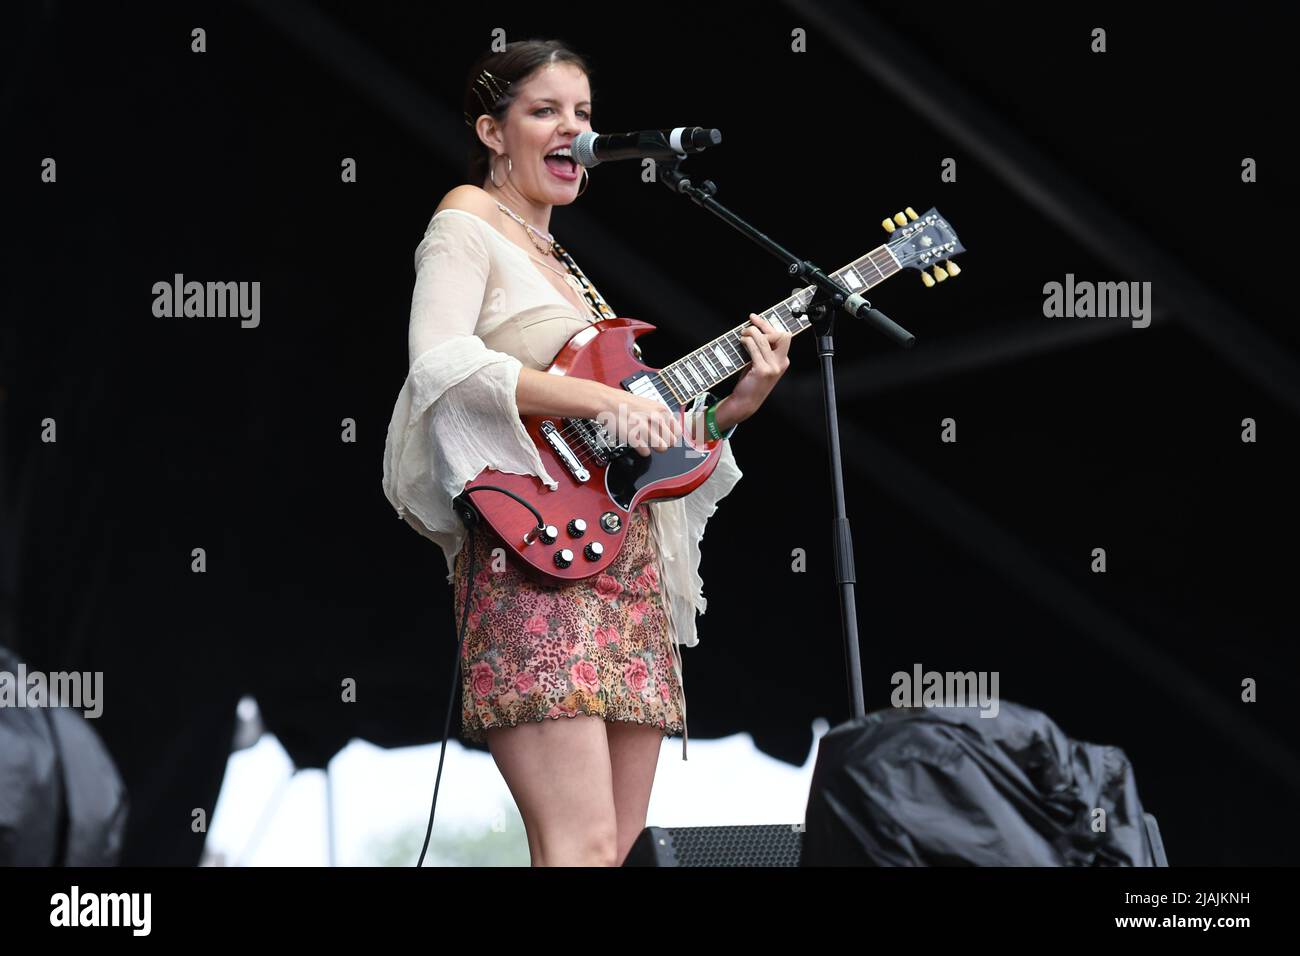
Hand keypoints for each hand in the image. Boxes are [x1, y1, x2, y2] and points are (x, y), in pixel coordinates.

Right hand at [596, 387, 682, 457]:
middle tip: (655, 440)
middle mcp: (656, 418)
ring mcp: (645, 428)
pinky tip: (636, 443)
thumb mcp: (649, 405)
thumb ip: (662, 417)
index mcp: (662, 410)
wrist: (607, 402)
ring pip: (662, 449)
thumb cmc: (626, 404)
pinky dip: (641, 450)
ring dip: (654, 448)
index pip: (678, 431)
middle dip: (664, 443)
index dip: (671, 436)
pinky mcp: (634, 437)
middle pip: (672, 442)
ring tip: (646, 442)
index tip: (666, 437)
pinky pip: (646, 452)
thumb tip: (672, 430)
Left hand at [717, 313, 791, 427]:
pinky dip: (747, 341)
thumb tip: (753, 329)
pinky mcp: (763, 370)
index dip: (768, 325)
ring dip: (751, 333)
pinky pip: (755, 348)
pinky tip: (742, 342)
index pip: (782, 336)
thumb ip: (761, 349)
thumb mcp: (760, 363)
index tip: (754, 319)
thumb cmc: (751, 382)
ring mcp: (773, 367)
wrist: (746, 402)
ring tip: (742, 335)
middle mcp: (781, 363)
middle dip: (764, 327)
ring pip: (765, 339)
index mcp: (782, 360)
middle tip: (748, 328)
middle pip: (781, 335)